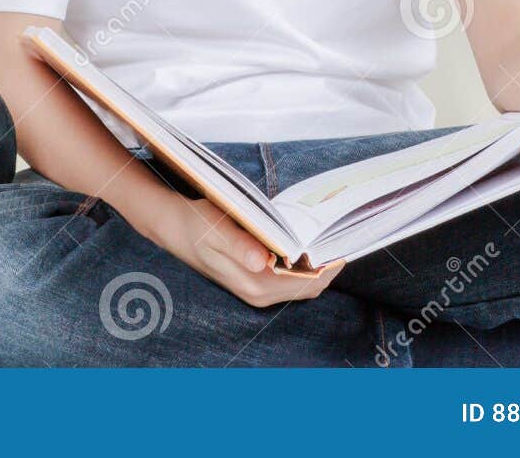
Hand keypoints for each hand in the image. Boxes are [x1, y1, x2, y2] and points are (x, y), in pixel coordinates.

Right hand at [131, 192, 343, 307]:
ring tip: (330, 241)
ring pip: (303, 285)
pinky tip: (308, 247)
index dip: (327, 268)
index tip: (342, 246)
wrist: (176, 229)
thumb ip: (239, 245)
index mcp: (254, 284)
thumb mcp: (216, 229)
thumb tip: (263, 259)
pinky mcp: (258, 282)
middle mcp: (260, 294)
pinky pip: (292, 280)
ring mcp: (260, 291)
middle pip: (309, 287)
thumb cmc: (197, 225)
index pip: (305, 283)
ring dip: (318, 267)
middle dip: (328, 267)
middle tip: (343, 239)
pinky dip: (305, 266)